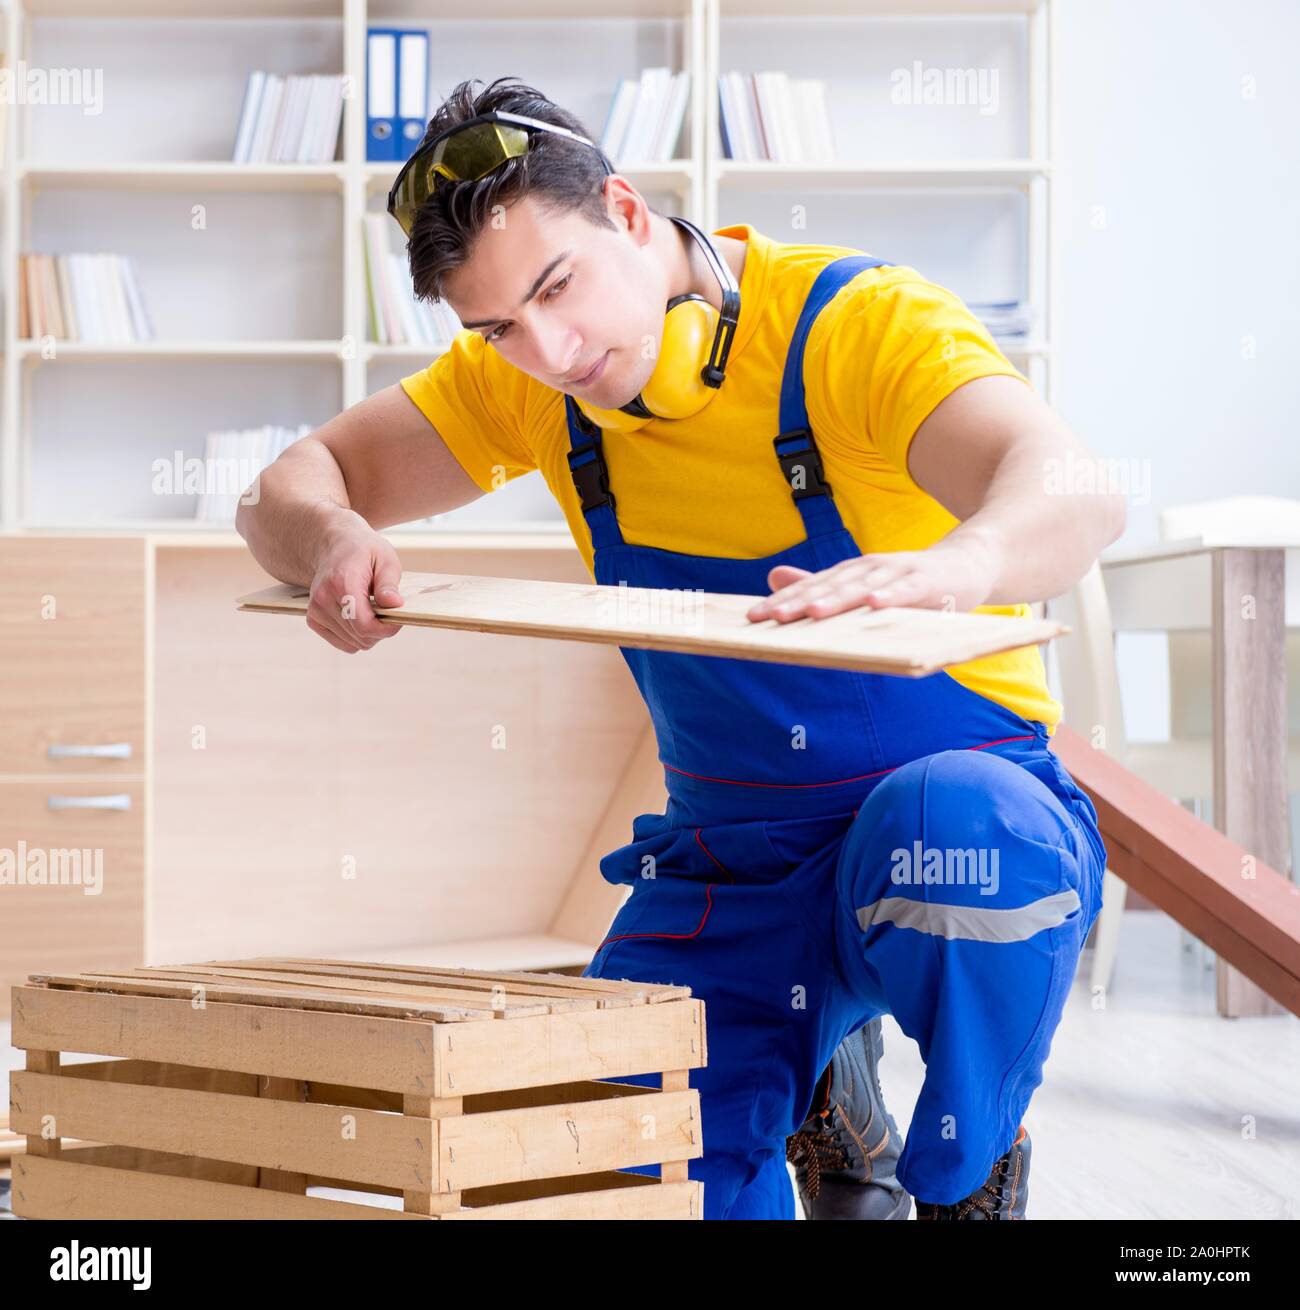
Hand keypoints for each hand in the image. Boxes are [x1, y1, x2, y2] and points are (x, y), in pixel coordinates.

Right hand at [305, 526, 405, 652]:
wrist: (333, 545)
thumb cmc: (364, 551)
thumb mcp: (385, 558)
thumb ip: (388, 583)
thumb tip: (394, 604)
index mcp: (340, 583)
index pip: (364, 625)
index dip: (387, 629)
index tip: (398, 619)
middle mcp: (322, 600)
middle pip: (361, 637)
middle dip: (381, 629)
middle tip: (387, 610)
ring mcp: (315, 611)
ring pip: (354, 644)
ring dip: (370, 633)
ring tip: (373, 610)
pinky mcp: (313, 620)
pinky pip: (344, 644)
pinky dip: (357, 636)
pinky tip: (361, 616)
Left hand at [745, 542, 997, 623]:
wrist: (969, 562)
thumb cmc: (910, 581)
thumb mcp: (864, 585)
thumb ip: (821, 587)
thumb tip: (774, 580)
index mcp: (852, 574)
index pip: (812, 587)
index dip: (783, 601)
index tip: (753, 617)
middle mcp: (870, 570)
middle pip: (830, 586)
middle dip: (799, 601)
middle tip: (770, 616)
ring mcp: (899, 573)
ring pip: (864, 587)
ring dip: (839, 598)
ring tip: (812, 611)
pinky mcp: (928, 581)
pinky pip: (909, 590)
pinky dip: (893, 595)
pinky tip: (876, 605)